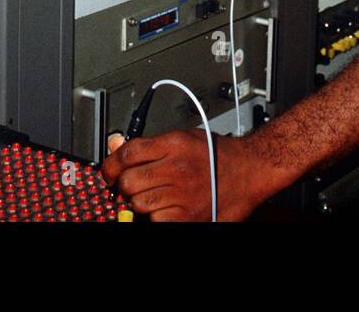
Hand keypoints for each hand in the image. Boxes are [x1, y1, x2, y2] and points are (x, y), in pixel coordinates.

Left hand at [101, 128, 270, 221]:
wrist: (250, 170)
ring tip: (157, 196)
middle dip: (127, 185)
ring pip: (139, 203)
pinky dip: (157, 217)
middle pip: (129, 181)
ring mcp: (182, 194)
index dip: (110, 164)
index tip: (108, 172)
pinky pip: (155, 220)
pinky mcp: (187, 217)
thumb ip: (150, 145)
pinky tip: (167, 208)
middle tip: (135, 186)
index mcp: (173, 144)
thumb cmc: (218, 155)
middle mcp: (177, 167)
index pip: (127, 153)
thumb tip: (117, 147)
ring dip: (142, 202)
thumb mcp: (183, 138)